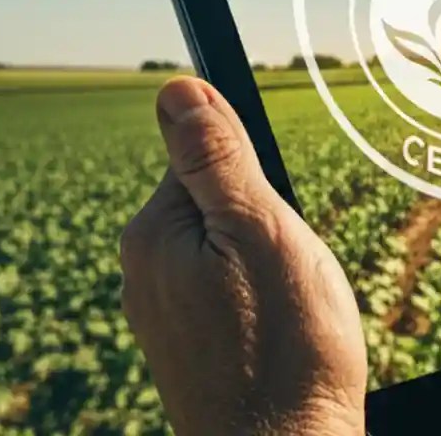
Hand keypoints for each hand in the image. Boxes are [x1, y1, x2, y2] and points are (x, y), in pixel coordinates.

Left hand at [120, 77, 366, 434]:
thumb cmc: (288, 347)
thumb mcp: (263, 231)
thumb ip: (218, 159)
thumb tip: (177, 90)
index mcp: (155, 234)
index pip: (208, 161)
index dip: (259, 182)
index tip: (280, 223)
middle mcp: (146, 272)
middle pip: (221, 206)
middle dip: (268, 225)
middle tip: (294, 272)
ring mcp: (165, 316)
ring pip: (231, 253)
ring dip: (271, 267)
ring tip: (294, 309)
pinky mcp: (189, 350)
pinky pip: (232, 296)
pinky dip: (264, 305)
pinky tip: (284, 335)